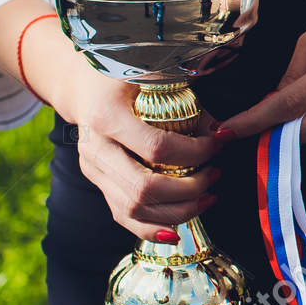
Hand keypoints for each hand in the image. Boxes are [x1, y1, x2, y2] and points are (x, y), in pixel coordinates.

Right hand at [62, 65, 221, 240]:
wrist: (83, 85)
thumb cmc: (124, 76)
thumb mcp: (152, 74)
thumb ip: (187, 101)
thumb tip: (222, 133)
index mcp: (107, 116)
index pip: (157, 149)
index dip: (196, 153)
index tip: (219, 144)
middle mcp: (95, 148)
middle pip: (144, 188)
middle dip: (190, 189)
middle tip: (216, 174)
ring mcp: (93, 170)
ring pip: (134, 209)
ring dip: (178, 211)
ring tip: (208, 197)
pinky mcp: (97, 183)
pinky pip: (123, 217)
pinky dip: (150, 229)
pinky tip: (176, 230)